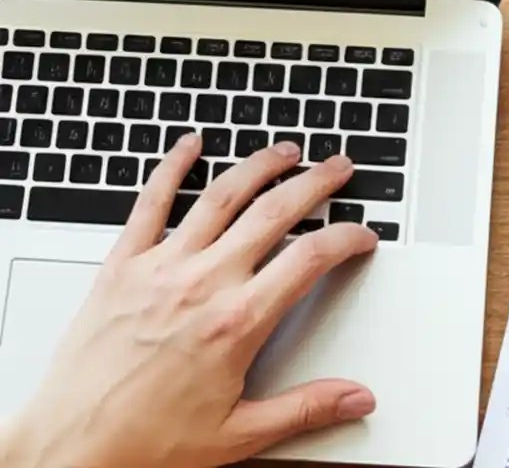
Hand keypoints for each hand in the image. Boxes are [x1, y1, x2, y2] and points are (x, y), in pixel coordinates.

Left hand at [1, 136, 379, 467]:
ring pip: (221, 196)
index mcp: (237, 322)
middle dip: (316, 184)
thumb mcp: (240, 433)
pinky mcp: (122, 266)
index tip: (361, 236)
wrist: (71, 446)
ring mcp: (160, 268)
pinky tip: (188, 146)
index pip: (311, 259)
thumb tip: (355, 399)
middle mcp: (203, 284)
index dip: (347, 238)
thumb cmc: (145, 443)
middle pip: (274, 212)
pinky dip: (170, 168)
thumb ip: (306, 408)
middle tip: (338, 169)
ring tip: (285, 152)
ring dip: (260, 166)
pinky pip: (149, 203)